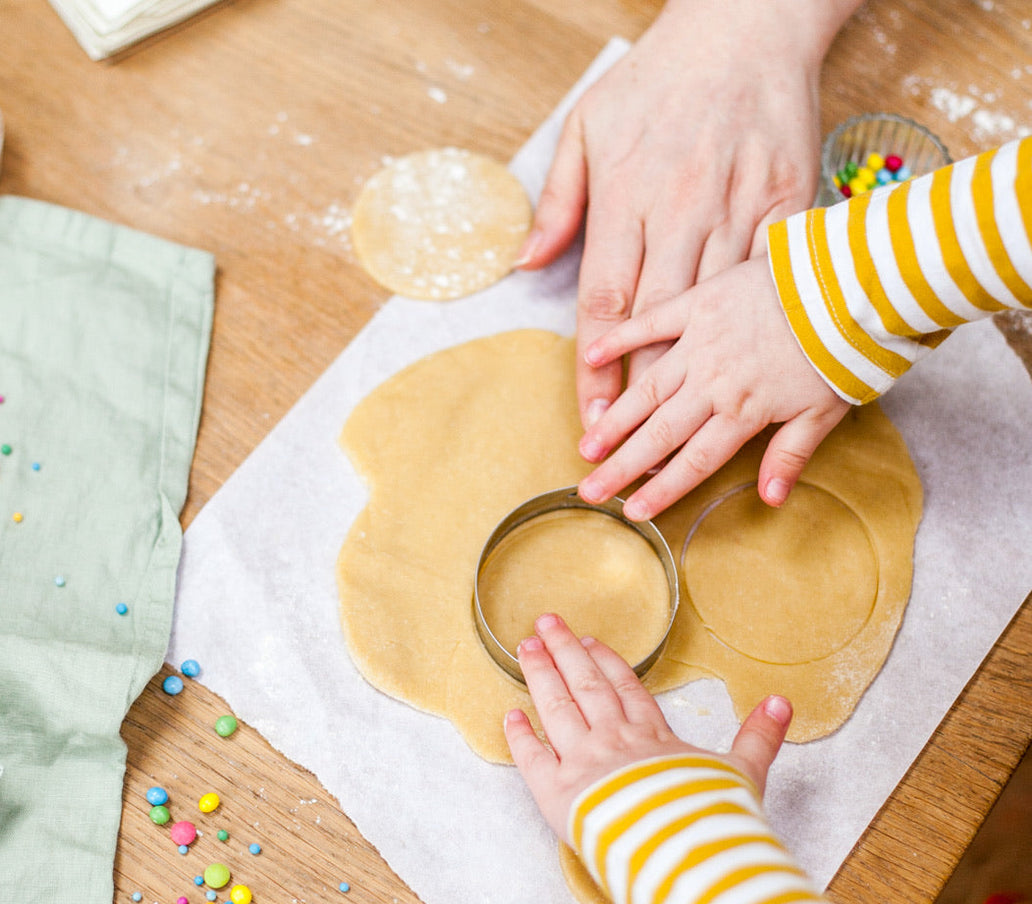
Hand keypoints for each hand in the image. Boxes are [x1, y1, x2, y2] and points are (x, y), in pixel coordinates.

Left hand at [504, 613, 791, 842]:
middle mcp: (614, 742)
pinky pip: (532, 758)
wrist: (685, 857)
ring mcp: (583, 764)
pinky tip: (508, 715)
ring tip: (525, 647)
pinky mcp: (557, 793)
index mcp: (653, 737)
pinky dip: (519, 736)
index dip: (605, 662)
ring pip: (556, 708)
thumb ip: (759, 737)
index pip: (624, 689)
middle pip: (585, 687)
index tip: (587, 640)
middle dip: (564, 651)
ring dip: (540, 676)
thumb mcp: (745, 774)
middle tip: (545, 622)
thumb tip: (783, 702)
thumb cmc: (713, 820)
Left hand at [516, 0, 859, 429]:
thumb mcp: (588, 127)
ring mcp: (736, 211)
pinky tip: (741, 376)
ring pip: (707, 315)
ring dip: (689, 382)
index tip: (589, 420)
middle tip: (625, 453)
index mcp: (628, 198)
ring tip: (675, 438)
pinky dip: (749, 331)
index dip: (594, 372)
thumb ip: (558, 202)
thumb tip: (527, 262)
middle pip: (652, 326)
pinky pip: (761, 282)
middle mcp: (679, 212)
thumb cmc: (659, 78)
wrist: (749, 25)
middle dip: (636, 397)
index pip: (604, 304)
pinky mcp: (783, 207)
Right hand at [574, 254, 849, 518]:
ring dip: (615, 419)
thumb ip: (790, 454)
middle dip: (622, 465)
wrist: (852, 285)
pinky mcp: (700, 302)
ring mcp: (702, 342)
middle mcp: (714, 383)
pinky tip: (593, 357)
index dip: (662, 490)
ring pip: (648, 389)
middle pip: (660, 434)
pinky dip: (622, 339)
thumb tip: (771, 500)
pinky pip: (653, 323)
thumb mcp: (824, 412)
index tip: (632, 511)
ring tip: (586, 445)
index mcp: (744, 412)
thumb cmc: (842, 350)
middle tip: (589, 489)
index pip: (694, 462)